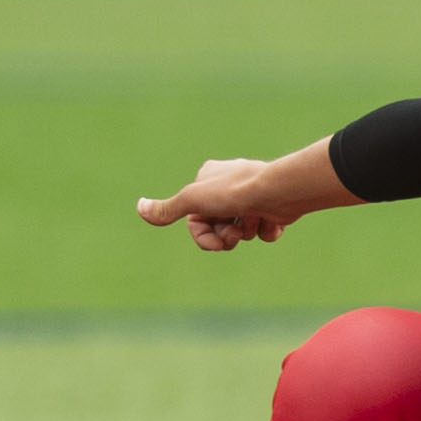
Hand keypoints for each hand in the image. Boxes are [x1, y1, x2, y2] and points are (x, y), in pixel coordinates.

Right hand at [137, 158, 298, 250]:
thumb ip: (168, 209)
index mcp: (208, 177)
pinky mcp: (274, 207)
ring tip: (255, 218)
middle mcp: (230, 185)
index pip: (196, 218)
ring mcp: (254, 196)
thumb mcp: (193, 200)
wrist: (280, 191)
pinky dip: (268, 230)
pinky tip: (272, 220)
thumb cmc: (234, 192)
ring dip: (247, 230)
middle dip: (227, 234)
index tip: (216, 244)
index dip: (204, 237)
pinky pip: (265, 230)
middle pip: (218, 226)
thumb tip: (140, 208)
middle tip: (236, 231)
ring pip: (242, 230)